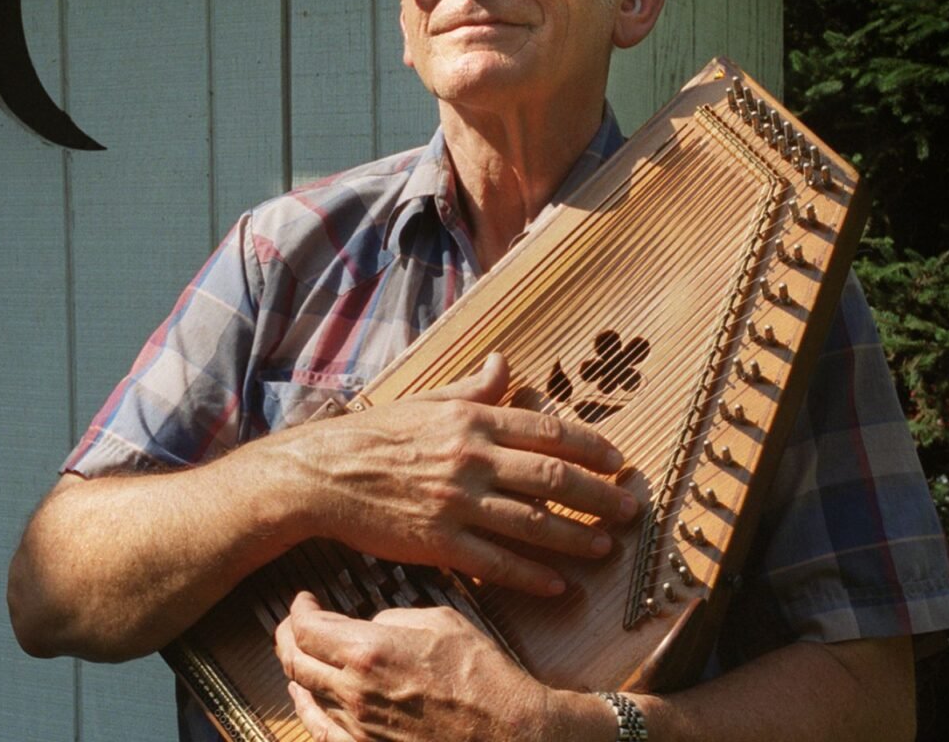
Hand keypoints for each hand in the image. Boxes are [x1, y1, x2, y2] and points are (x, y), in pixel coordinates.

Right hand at [267, 353, 638, 595]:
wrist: (319, 476)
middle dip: (599, 495)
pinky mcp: (437, 542)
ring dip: (576, 538)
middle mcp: (470, 459)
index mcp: (470, 421)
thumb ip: (471, 388)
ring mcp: (455, 503)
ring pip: (533, 524)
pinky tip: (558, 586)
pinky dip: (532, 576)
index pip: (547, 430)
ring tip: (605, 547)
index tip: (619, 461)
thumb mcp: (425, 401)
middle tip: (629, 508)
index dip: (591, 447)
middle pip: (553, 477)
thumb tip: (505, 363)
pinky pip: (496, 563)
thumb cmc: (371, 436)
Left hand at [274, 591, 590, 740]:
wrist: (510, 732)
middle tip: (295, 623)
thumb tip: (368, 624)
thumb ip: (392, 618)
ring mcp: (358, 727)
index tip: (306, 599)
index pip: (305, 627)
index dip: (298, 609)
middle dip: (288, 636)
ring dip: (297, 669)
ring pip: (304, 694)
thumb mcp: (439, 621)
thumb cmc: (483, 675)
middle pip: (293, 660)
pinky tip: (307, 697)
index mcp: (368, 651)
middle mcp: (353, 692)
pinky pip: (320, 730)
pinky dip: (307, 708)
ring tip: (300, 654)